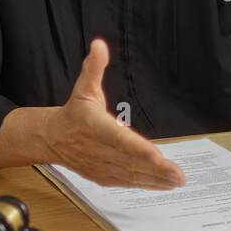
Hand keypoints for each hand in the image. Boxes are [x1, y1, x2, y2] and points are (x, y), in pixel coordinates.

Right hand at [45, 39, 185, 189]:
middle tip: (178, 174)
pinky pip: (126, 182)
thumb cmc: (75, 112)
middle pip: (129, 161)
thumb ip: (94, 68)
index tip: (156, 156)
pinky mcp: (102, 176)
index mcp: (94, 126)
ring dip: (155, 180)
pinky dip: (145, 185)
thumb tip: (99, 45)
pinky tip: (162, 185)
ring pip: (130, 175)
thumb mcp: (84, 87)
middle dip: (155, 169)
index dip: (137, 148)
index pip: (118, 139)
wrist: (52, 138)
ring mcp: (100, 166)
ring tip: (176, 181)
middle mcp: (98, 149)